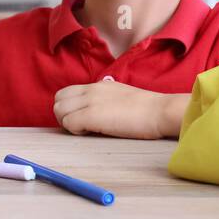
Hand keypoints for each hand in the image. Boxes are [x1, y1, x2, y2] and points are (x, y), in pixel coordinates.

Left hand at [52, 82, 183, 139]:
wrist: (161, 111)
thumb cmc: (149, 110)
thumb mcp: (122, 97)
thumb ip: (106, 100)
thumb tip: (98, 113)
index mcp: (99, 85)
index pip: (66, 93)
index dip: (69, 108)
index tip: (82, 119)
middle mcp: (91, 90)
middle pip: (57, 101)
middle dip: (64, 116)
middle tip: (80, 127)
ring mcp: (90, 101)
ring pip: (59, 111)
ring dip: (68, 124)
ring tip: (87, 130)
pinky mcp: (91, 115)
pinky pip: (68, 123)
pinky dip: (75, 131)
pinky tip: (92, 133)